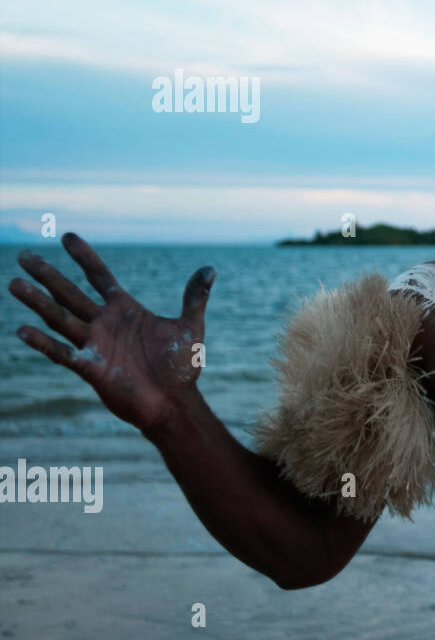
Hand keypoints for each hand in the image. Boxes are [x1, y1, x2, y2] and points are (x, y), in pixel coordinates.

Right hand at [10, 232, 215, 433]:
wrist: (174, 402)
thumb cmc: (180, 367)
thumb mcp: (190, 327)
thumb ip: (194, 297)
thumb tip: (210, 268)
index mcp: (125, 310)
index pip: (99, 277)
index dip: (84, 258)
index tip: (67, 237)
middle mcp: (104, 324)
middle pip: (70, 293)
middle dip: (48, 275)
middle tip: (24, 256)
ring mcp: (95, 345)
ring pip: (59, 318)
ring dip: (38, 303)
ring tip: (15, 284)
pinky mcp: (91, 368)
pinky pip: (62, 353)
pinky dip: (43, 343)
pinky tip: (23, 330)